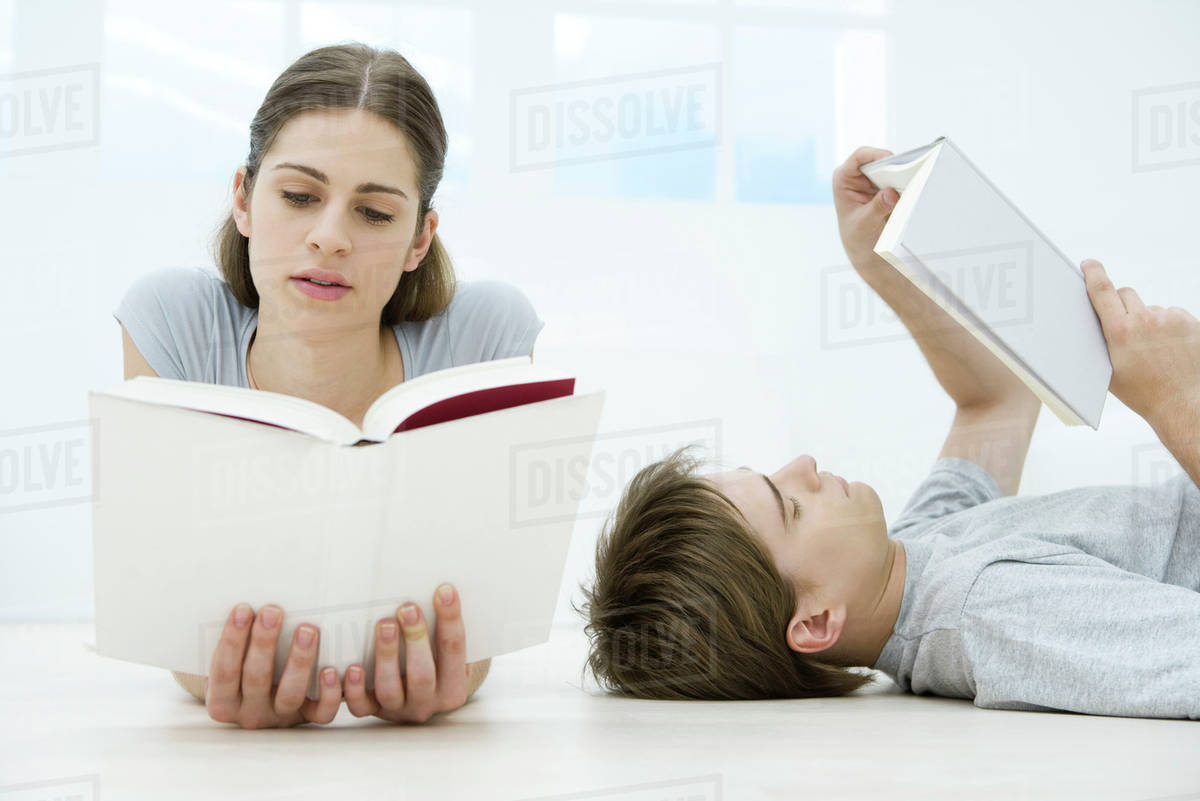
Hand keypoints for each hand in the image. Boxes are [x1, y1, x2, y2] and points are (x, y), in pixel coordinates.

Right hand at [205, 603, 342, 728]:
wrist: (262, 705)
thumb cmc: (244, 670)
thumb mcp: (231, 663)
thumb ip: (236, 642)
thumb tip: (248, 595)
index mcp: (223, 701)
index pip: (224, 672)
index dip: (232, 640)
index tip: (243, 609)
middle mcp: (250, 714)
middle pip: (256, 679)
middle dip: (264, 643)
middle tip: (273, 611)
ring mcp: (281, 717)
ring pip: (290, 693)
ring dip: (299, 660)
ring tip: (307, 630)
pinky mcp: (309, 718)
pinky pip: (322, 713)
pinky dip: (329, 693)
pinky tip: (331, 669)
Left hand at [343, 583, 471, 723]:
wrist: (418, 699)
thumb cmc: (433, 661)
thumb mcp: (444, 651)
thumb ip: (440, 629)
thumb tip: (437, 588)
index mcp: (453, 685)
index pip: (453, 650)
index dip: (450, 620)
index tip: (444, 590)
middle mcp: (428, 701)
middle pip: (422, 674)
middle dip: (415, 639)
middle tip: (408, 608)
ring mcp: (399, 708)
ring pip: (390, 689)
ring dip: (385, 656)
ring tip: (383, 625)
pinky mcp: (373, 711)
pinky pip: (360, 705)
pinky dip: (353, 688)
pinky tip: (351, 667)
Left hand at [833, 145, 900, 269]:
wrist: (865, 247)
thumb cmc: (856, 235)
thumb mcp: (864, 223)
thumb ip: (877, 208)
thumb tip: (891, 193)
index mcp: (844, 178)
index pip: (859, 157)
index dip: (876, 154)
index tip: (891, 158)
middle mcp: (859, 175)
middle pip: (880, 160)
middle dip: (894, 165)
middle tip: (909, 171)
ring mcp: (875, 180)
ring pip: (893, 168)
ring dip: (903, 175)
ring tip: (912, 182)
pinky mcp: (889, 186)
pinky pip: (901, 179)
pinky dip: (908, 184)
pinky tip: (913, 190)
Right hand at [1082, 259, 1199, 436]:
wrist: (1183, 403)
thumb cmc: (1144, 394)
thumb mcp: (1109, 371)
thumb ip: (1101, 343)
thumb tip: (1094, 324)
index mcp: (1120, 332)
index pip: (1102, 291)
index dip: (1093, 274)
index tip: (1089, 264)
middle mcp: (1146, 320)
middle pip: (1126, 294)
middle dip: (1121, 305)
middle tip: (1123, 326)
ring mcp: (1172, 319)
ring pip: (1151, 308)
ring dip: (1148, 320)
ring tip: (1153, 348)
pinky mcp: (1192, 322)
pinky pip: (1173, 315)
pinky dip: (1169, 327)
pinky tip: (1169, 348)